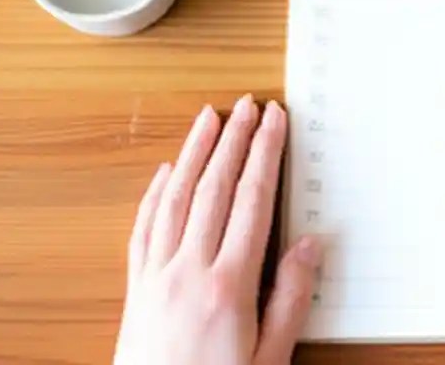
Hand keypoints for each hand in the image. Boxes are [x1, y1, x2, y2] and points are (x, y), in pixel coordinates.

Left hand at [114, 96, 318, 364]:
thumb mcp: (271, 357)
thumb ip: (291, 299)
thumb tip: (308, 246)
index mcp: (229, 286)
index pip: (252, 201)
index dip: (265, 155)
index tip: (275, 122)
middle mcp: (187, 272)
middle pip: (213, 189)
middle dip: (234, 140)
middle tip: (248, 106)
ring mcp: (156, 277)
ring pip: (174, 199)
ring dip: (192, 153)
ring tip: (207, 119)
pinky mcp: (136, 290)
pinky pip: (144, 228)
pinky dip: (155, 194)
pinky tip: (164, 173)